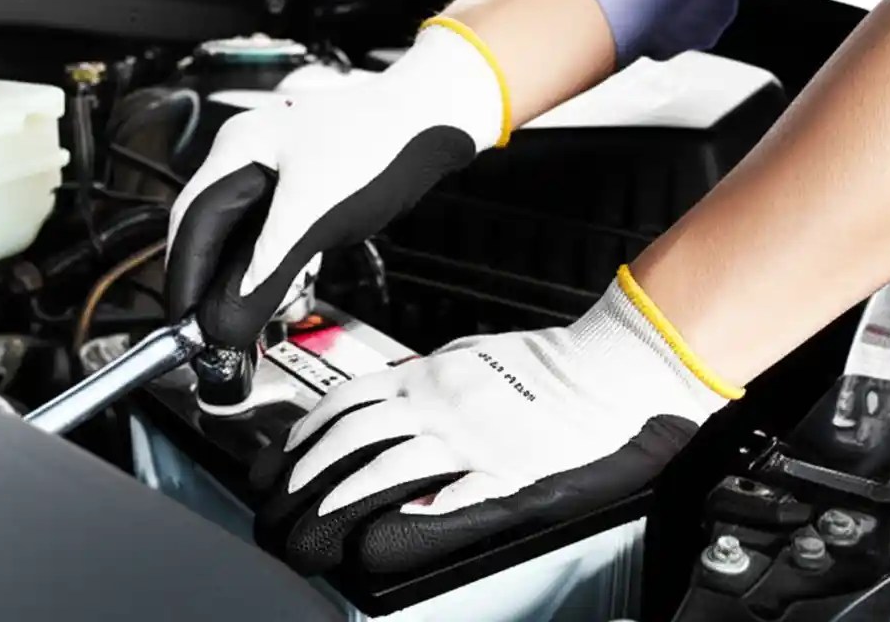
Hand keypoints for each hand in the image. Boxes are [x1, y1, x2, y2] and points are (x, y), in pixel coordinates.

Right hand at [166, 22, 506, 347]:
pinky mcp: (302, 180)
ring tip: (232, 314)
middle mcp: (249, 152)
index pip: (190, 220)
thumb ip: (270, 264)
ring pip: (239, 227)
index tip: (184, 319)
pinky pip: (268, 226)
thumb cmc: (381, 146)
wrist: (432, 118)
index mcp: (239, 148)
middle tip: (204, 325)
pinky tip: (270, 285)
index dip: (183, 274)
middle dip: (204, 276)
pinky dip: (264, 258)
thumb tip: (229, 311)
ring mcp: (275, 165)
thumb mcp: (316, 214)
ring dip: (235, 270)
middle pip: (208, 224)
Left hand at [249, 267, 740, 573]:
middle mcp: (439, 404)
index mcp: (430, 376)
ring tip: (314, 522)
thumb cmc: (544, 364)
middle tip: (285, 497)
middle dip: (309, 469)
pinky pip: (448, 498)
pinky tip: (384, 536)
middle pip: (353, 434)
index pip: (349, 400)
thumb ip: (425, 375)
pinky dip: (411, 517)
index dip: (309, 430)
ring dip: (341, 495)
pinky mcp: (502, 471)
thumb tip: (385, 395)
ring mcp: (468, 438)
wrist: (604, 368)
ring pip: (385, 464)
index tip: (287, 453)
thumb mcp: (470, 353)